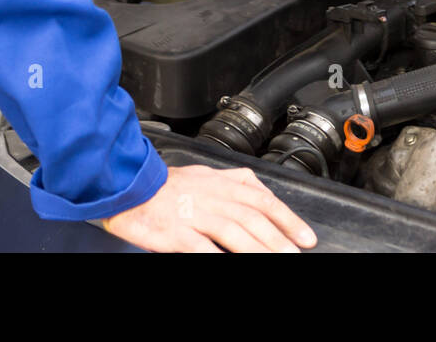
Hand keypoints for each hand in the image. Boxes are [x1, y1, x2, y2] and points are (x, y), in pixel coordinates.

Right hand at [100, 164, 316, 252]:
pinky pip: (201, 247)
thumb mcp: (206, 174)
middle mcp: (212, 197)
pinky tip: (229, 262)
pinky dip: (217, 255)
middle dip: (279, 239)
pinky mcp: (176, 232)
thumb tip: (261, 190)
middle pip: (253, 218)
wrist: (130, 186)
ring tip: (275, 261)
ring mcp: (194, 214)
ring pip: (234, 232)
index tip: (305, 237)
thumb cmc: (167, 185)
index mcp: (222, 183)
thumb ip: (236, 181)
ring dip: (258, 249)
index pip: (264, 200)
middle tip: (295, 254)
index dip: (288, 219)